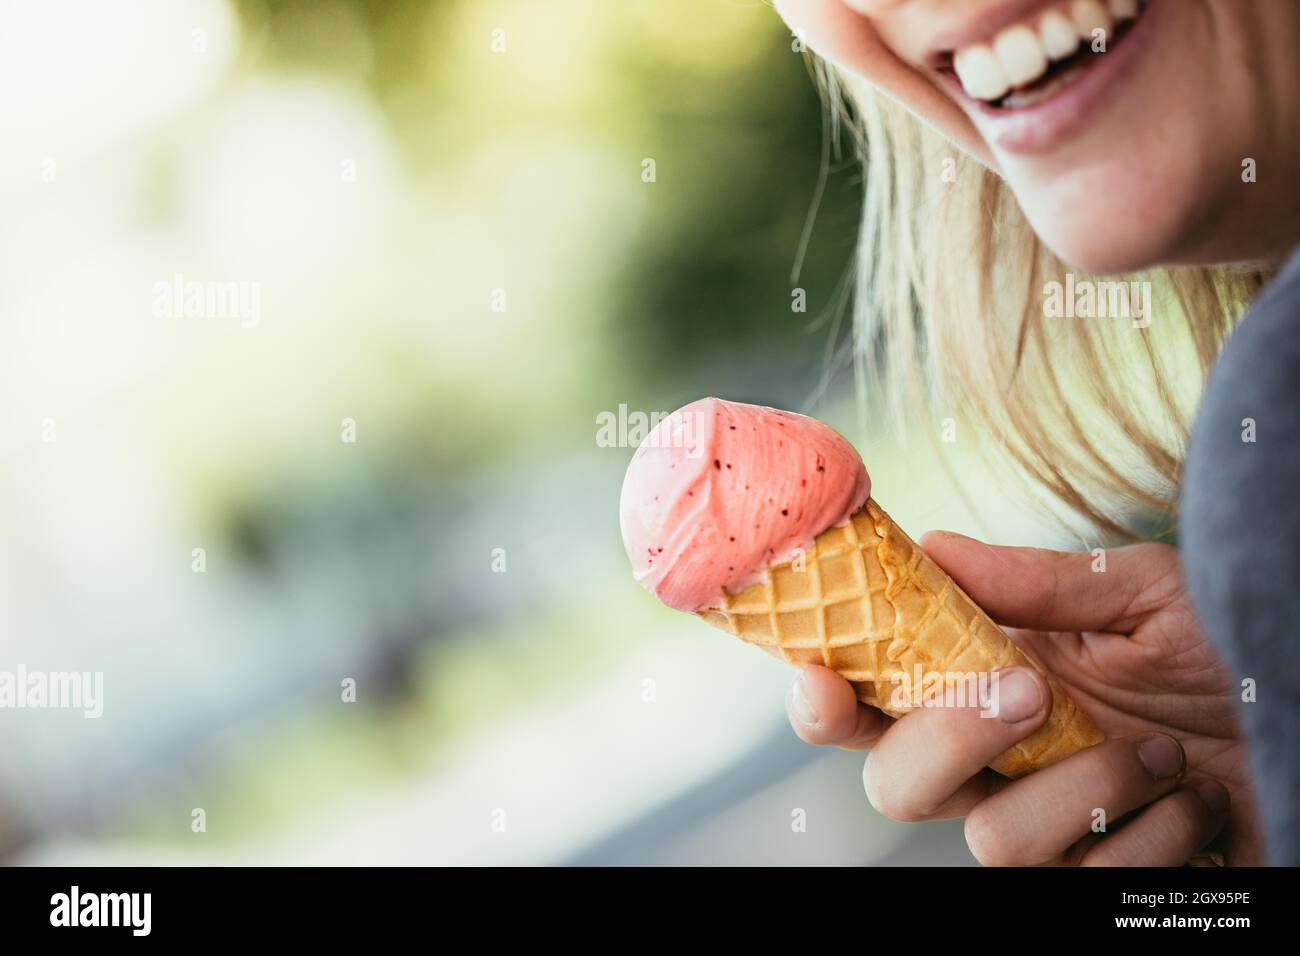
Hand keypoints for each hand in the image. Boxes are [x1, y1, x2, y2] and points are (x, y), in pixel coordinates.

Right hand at [785, 533, 1264, 864]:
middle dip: (946, 738)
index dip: (826, 698)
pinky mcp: (1096, 883)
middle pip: (895, 786)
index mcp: (987, 685)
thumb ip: (1040, 582)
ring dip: (1087, 789)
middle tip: (1029, 693)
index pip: (873, 702)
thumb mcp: (1145, 597)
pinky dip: (1151, 834)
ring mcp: (1048, 833)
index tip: (822, 675)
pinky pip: (1083, 883)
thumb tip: (931, 546)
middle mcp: (1000, 765)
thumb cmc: (1230, 655)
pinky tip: (1196, 803)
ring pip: (991, 844)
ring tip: (1165, 751)